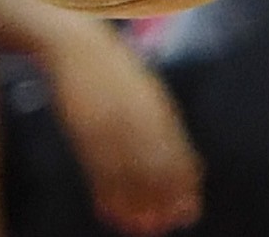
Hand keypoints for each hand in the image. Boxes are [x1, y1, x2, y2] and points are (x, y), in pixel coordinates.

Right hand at [39, 21, 204, 235]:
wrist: (79, 48)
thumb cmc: (116, 72)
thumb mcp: (146, 94)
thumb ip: (161, 125)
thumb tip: (180, 158)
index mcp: (158, 109)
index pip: (178, 153)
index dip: (184, 184)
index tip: (189, 210)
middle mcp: (138, 119)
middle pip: (156, 167)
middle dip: (164, 199)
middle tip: (169, 225)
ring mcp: (110, 125)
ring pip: (128, 173)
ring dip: (137, 204)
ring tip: (145, 228)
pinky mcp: (84, 131)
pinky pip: (98, 168)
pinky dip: (107, 193)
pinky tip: (111, 214)